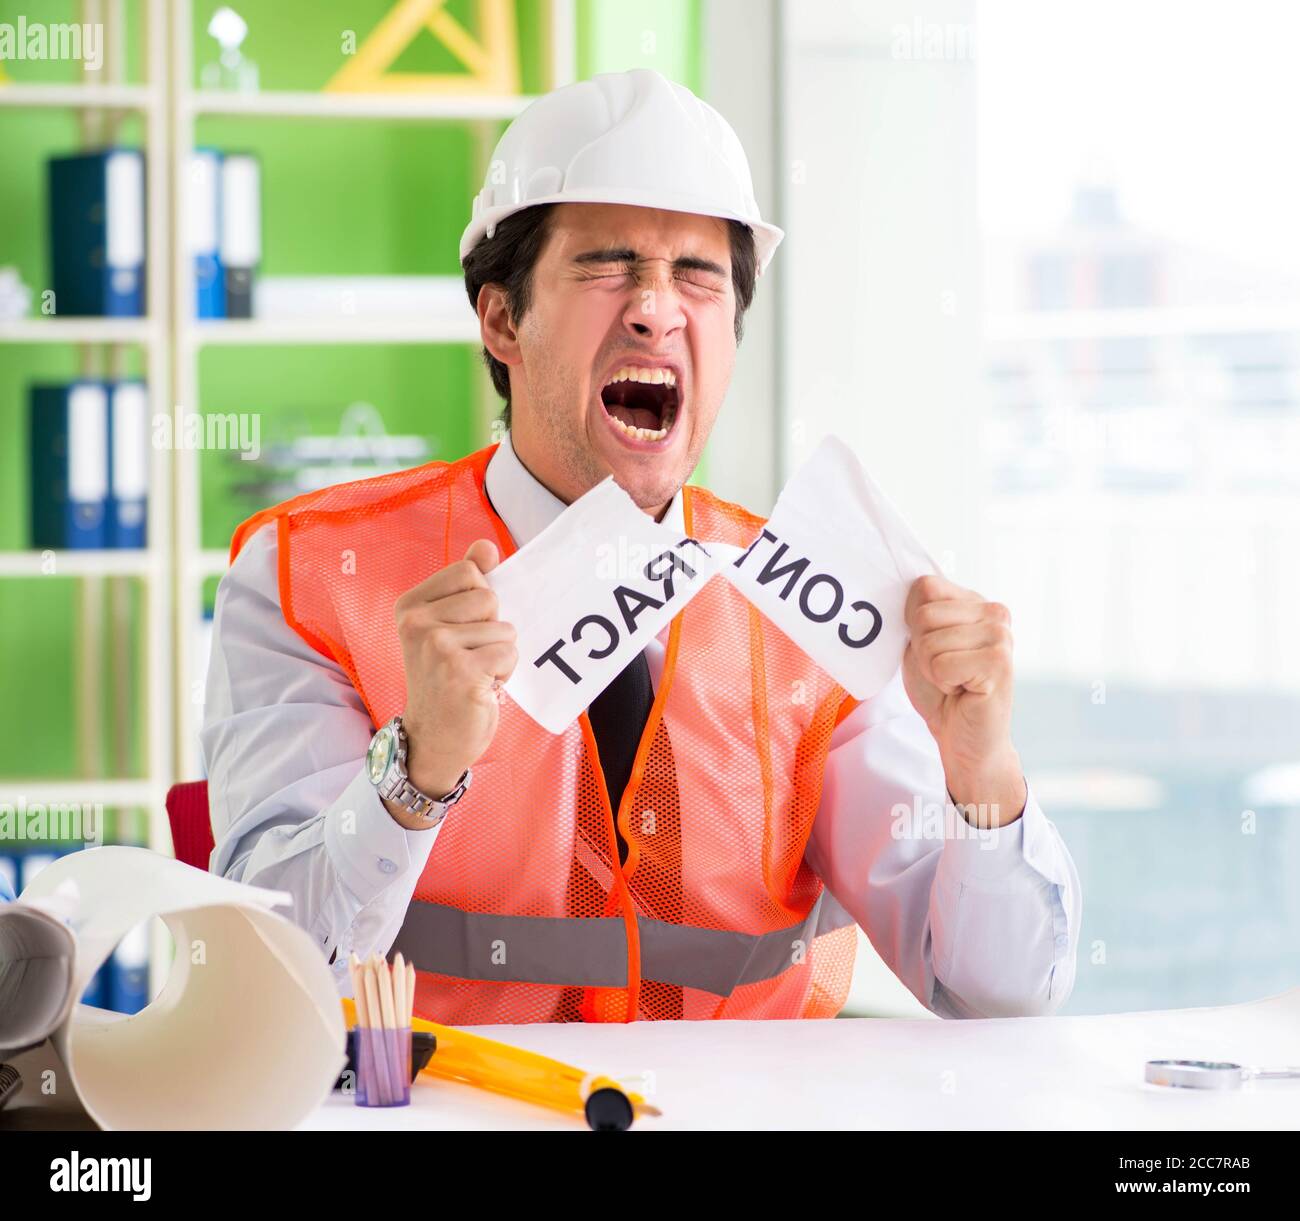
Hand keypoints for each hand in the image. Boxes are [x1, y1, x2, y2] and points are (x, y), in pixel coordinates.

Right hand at [391, 539, 516, 819]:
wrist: (434, 738)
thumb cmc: (446, 678)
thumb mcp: (448, 626)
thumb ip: (466, 583)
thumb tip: (486, 546)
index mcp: (411, 606)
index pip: (469, 572)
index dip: (480, 602)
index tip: (462, 630)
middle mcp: (418, 624)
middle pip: (490, 599)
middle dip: (492, 629)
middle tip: (470, 657)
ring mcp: (438, 648)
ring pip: (505, 629)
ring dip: (499, 655)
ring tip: (475, 674)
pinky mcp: (463, 673)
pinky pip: (509, 653)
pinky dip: (504, 673)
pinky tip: (482, 688)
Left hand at [902, 574, 1025, 825]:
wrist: (962, 737)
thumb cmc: (941, 690)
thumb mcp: (920, 643)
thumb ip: (918, 613)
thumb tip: (908, 583)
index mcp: (975, 601)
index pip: (924, 586)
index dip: (913, 621)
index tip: (930, 647)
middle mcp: (994, 612)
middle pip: (924, 614)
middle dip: (921, 649)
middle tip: (944, 670)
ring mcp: (1001, 635)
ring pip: (930, 641)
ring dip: (932, 669)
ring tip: (954, 681)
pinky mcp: (999, 663)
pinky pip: (942, 664)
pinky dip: (942, 682)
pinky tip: (963, 691)